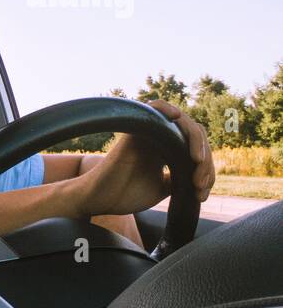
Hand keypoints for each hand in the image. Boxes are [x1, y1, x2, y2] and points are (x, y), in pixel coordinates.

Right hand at [65, 99, 213, 216]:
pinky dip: (166, 108)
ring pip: (184, 125)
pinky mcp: (136, 130)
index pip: (197, 150)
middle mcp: (159, 138)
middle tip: (200, 186)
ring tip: (197, 164)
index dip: (207, 170)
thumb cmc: (126, 194)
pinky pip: (154, 108)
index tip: (201, 195)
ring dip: (196, 144)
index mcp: (166, 151)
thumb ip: (181, 177)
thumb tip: (201, 175)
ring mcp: (148, 132)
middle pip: (195, 138)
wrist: (100, 200)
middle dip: (205, 163)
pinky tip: (176, 117)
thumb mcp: (163, 187)